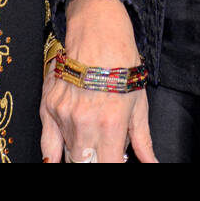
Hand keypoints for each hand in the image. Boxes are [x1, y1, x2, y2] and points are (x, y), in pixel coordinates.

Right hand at [39, 0, 156, 163]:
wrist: (97, 34)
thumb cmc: (123, 65)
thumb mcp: (139, 103)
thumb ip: (142, 141)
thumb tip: (152, 164)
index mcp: (111, 124)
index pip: (109, 166)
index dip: (114, 165)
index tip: (117, 160)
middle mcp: (85, 123)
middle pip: (84, 165)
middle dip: (95, 161)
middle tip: (103, 150)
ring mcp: (63, 116)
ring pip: (69, 155)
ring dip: (80, 153)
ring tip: (91, 139)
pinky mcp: (49, 107)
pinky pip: (47, 144)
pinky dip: (54, 153)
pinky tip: (57, 159)